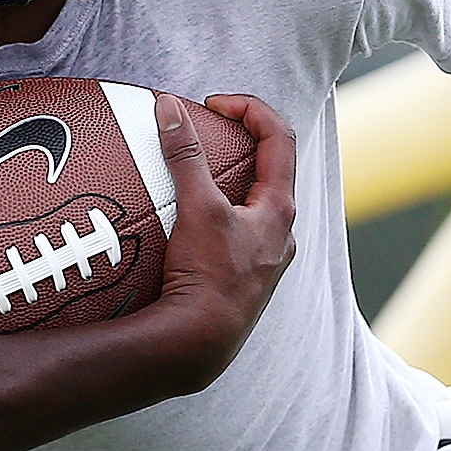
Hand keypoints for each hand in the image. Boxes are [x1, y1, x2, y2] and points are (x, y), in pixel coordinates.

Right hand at [144, 92, 297, 389]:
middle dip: (240, 141)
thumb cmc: (208, 277)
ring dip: (229, 181)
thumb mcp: (196, 208)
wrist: (200, 344)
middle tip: (204, 131)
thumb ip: (184, 155)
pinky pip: (236, 234)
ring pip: (255, 205)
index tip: (213, 105)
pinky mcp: (246, 279)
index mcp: (280, 209)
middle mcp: (282, 233)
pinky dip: (216, 216)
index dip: (250, 108)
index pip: (280, 137)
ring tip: (191, 175)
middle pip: (272, 169)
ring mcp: (267, 258)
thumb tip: (168, 108)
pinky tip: (183, 225)